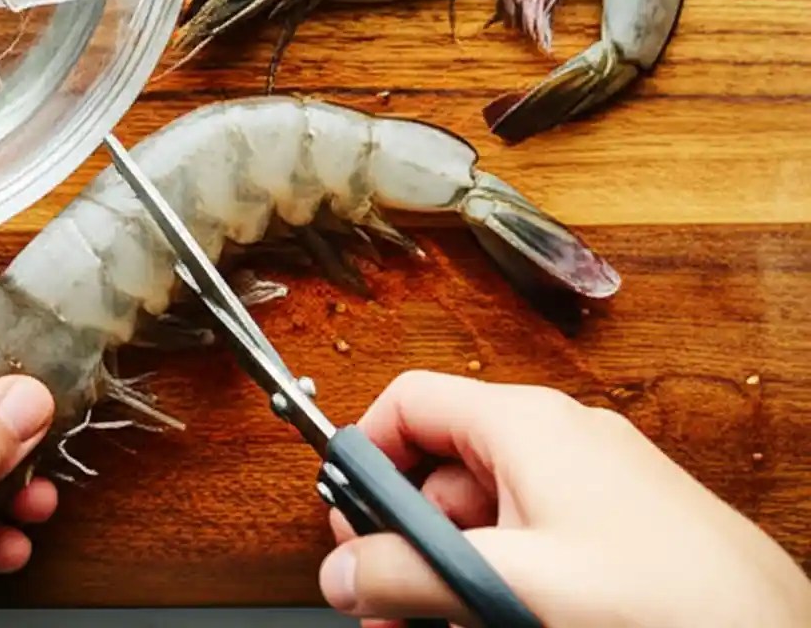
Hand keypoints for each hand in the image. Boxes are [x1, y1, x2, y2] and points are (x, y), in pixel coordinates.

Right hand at [318, 371, 810, 627]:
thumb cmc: (669, 600)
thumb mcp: (512, 584)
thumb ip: (407, 575)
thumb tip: (340, 570)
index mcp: (525, 425)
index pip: (410, 403)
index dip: (365, 455)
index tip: (346, 519)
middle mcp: (552, 441)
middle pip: (437, 468)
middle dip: (400, 537)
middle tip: (383, 601)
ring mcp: (583, 485)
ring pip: (478, 514)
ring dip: (442, 570)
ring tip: (434, 626)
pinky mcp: (606, 528)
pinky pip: (523, 539)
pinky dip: (492, 578)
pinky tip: (488, 621)